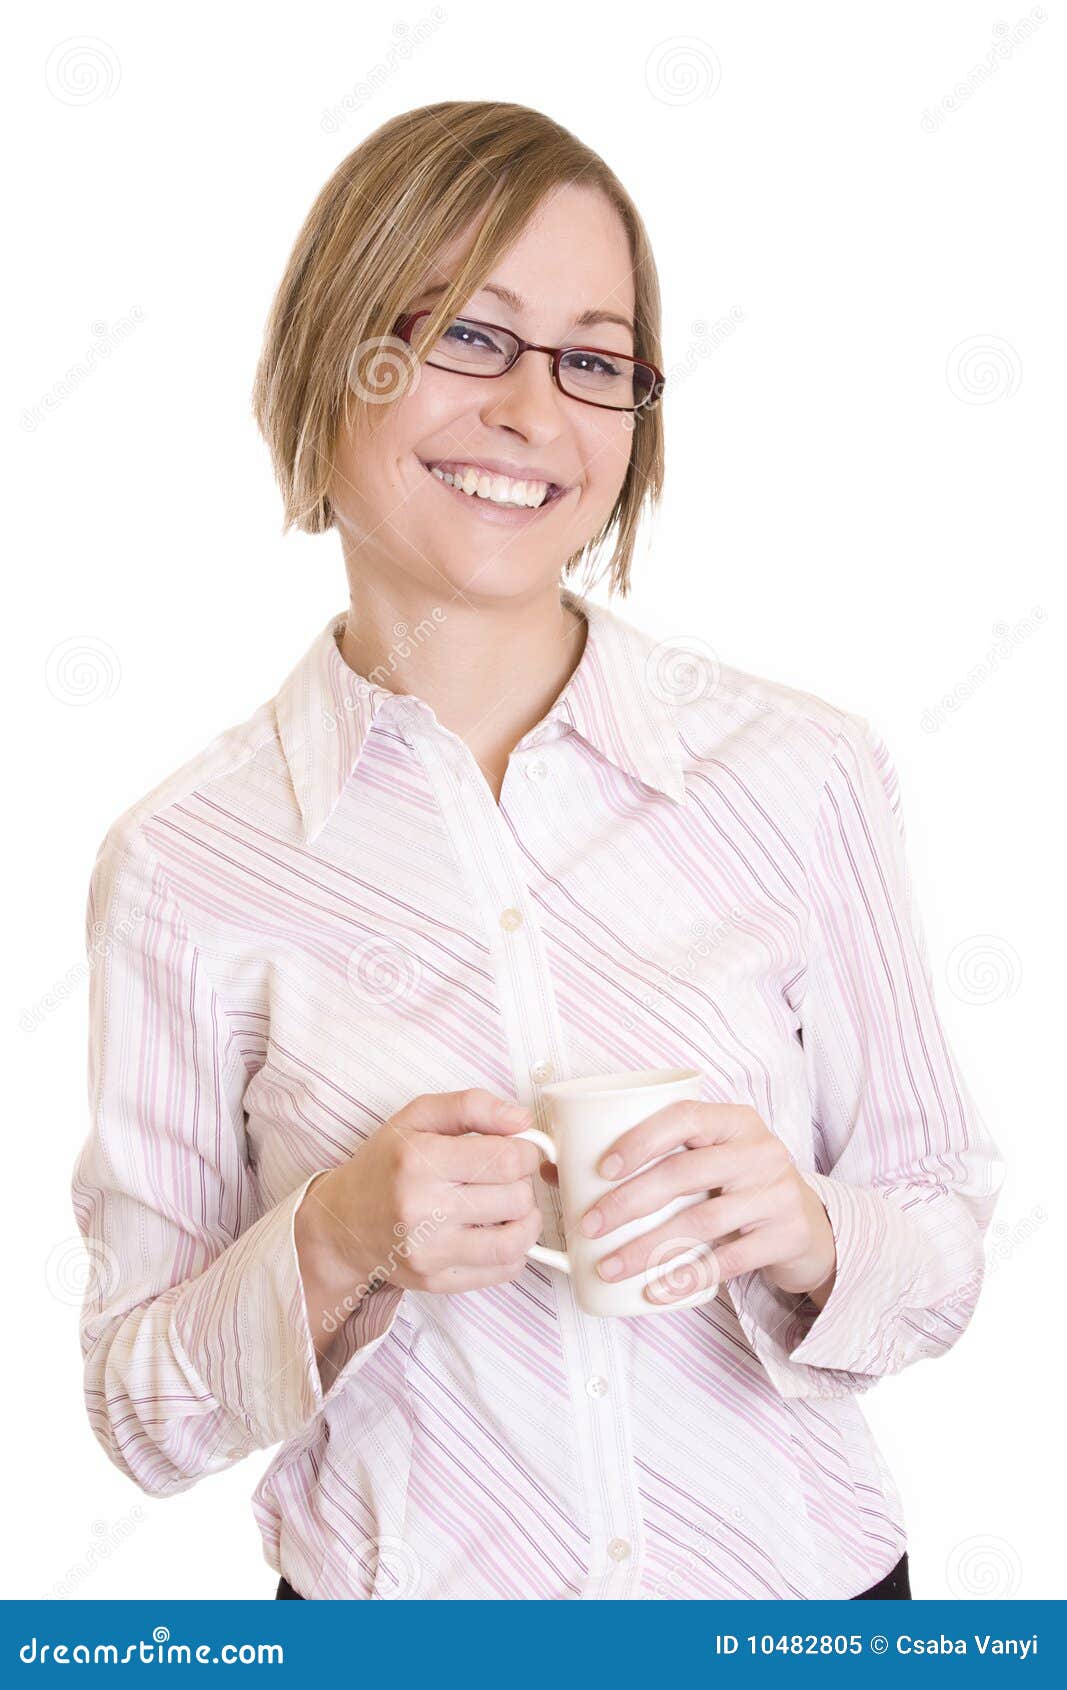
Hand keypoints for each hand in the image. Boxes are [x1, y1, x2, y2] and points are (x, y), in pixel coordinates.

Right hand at [296, 1088, 544, 1327]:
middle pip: (515, 1199)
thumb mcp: (417, 1117)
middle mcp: (422, 1210)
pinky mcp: (436, 1282)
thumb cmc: (384, 1165)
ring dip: (527, 1221)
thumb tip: (522, 1119)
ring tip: (511, 1207)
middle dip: (523, 1183)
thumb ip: (472, 1106)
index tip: (517, 1150)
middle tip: (506, 1178)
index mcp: (419, 1161)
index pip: (505, 1159)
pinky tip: (497, 1232)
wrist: (342, 1224)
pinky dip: (515, 1251)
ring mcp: (429, 1252)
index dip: (525, 1151)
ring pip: (515, 1242)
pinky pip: (503, 1272)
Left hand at [541, 1102, 835, 1307]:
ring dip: (648, 1247)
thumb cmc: (736, 1185)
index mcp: (734, 1121)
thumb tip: (554, 1169)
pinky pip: (729, 1260)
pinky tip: (654, 1290)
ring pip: (703, 1220)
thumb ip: (647, 1159)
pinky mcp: (786, 1236)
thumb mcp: (706, 1159)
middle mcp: (760, 1151)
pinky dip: (686, 1277)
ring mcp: (777, 1194)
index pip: (684, 1116)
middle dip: (630, 1201)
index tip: (600, 1168)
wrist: (809, 1224)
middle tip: (589, 1226)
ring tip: (608, 1266)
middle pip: (686, 1172)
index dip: (640, 1139)